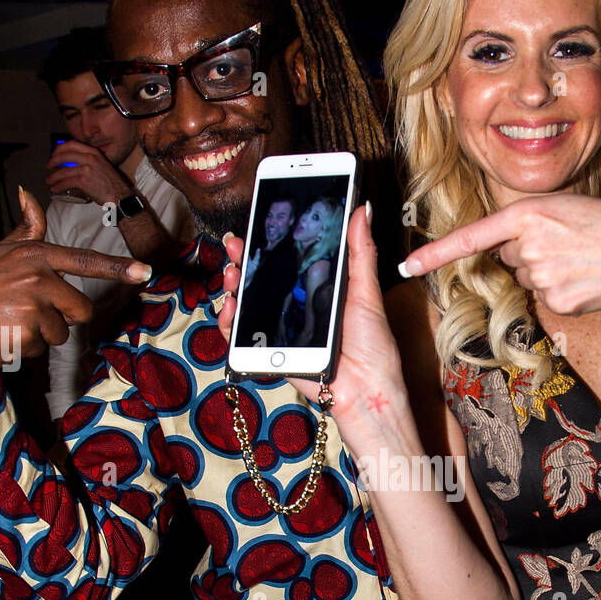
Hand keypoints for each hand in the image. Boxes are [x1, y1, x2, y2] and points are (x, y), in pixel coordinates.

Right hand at [0, 188, 151, 363]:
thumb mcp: (0, 250)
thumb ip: (24, 229)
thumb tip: (28, 193)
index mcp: (35, 255)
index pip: (84, 260)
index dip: (118, 268)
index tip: (145, 272)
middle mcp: (37, 278)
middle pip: (81, 310)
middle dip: (64, 317)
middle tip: (31, 312)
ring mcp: (33, 306)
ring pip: (61, 333)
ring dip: (40, 335)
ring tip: (11, 322)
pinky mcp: (27, 334)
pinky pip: (42, 350)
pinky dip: (24, 349)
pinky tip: (4, 336)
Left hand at [46, 140, 129, 204]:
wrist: (120, 195)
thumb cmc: (111, 183)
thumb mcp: (101, 165)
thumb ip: (89, 160)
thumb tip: (74, 162)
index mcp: (94, 152)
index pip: (72, 144)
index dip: (60, 148)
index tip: (54, 154)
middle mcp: (90, 158)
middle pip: (65, 155)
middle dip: (54, 160)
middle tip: (49, 166)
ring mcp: (86, 169)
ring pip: (63, 170)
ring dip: (54, 176)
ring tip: (49, 180)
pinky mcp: (83, 181)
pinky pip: (66, 182)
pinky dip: (58, 185)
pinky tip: (55, 188)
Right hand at [219, 207, 403, 427]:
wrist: (366, 391)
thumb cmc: (373, 347)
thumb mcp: (366, 292)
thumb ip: (360, 251)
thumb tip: (362, 208)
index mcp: (317, 289)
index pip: (286, 260)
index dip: (268, 242)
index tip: (257, 222)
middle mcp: (296, 307)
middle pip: (260, 278)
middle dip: (242, 258)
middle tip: (235, 243)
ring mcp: (281, 330)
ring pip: (246, 304)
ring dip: (232, 285)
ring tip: (233, 274)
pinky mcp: (271, 353)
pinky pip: (241, 338)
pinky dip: (228, 323)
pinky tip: (230, 309)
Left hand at [399, 194, 600, 315]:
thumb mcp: (564, 211)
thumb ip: (528, 229)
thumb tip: (509, 255)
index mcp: (527, 213)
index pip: (471, 237)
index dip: (436, 253)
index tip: (408, 265)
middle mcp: (528, 244)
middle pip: (509, 259)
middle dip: (531, 254)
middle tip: (570, 245)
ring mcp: (542, 275)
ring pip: (527, 280)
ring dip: (549, 274)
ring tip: (583, 260)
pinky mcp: (557, 301)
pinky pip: (546, 299)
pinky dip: (563, 293)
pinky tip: (587, 280)